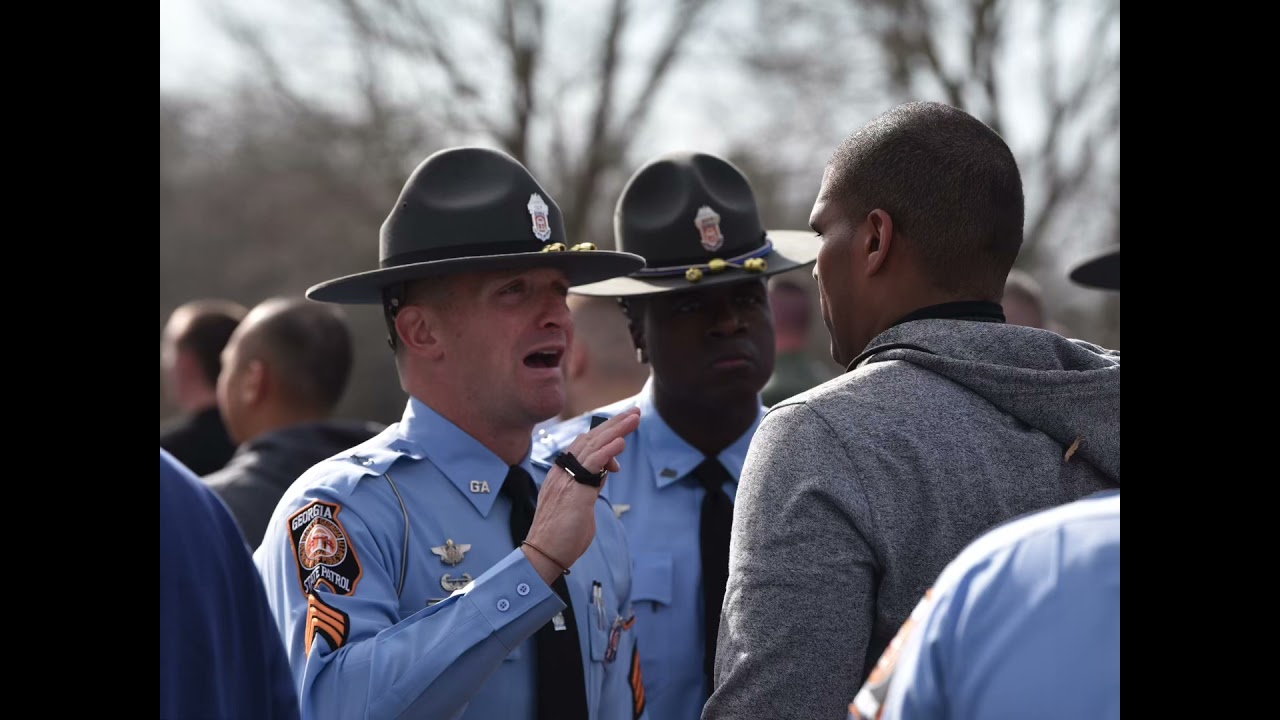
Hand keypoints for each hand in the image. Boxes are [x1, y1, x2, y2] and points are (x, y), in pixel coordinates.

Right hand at [523, 408, 640, 584]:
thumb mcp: (582, 504)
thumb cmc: (563, 535)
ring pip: (593, 446)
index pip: (585, 444)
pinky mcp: (574, 490)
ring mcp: (567, 479)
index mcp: (563, 473)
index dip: (606, 435)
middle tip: (634, 411)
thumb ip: (591, 486)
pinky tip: (622, 441)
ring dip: (616, 430)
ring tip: (635, 418)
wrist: (544, 554)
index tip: (624, 431)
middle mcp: (563, 471)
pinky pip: (592, 464)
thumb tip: (605, 473)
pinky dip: (608, 451)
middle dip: (615, 424)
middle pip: (591, 439)